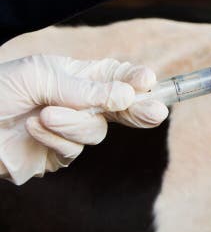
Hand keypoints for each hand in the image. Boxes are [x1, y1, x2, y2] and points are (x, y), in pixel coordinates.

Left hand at [0, 55, 167, 184]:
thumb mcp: (42, 77)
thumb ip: (86, 89)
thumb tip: (128, 95)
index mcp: (77, 76)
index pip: (117, 77)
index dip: (136, 80)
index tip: (148, 81)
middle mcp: (79, 103)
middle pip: (122, 108)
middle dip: (139, 109)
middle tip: (156, 112)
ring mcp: (69, 130)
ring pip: (97, 132)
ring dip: (74, 123)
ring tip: (45, 115)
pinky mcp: (56, 155)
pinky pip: (73, 150)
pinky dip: (56, 138)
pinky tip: (34, 127)